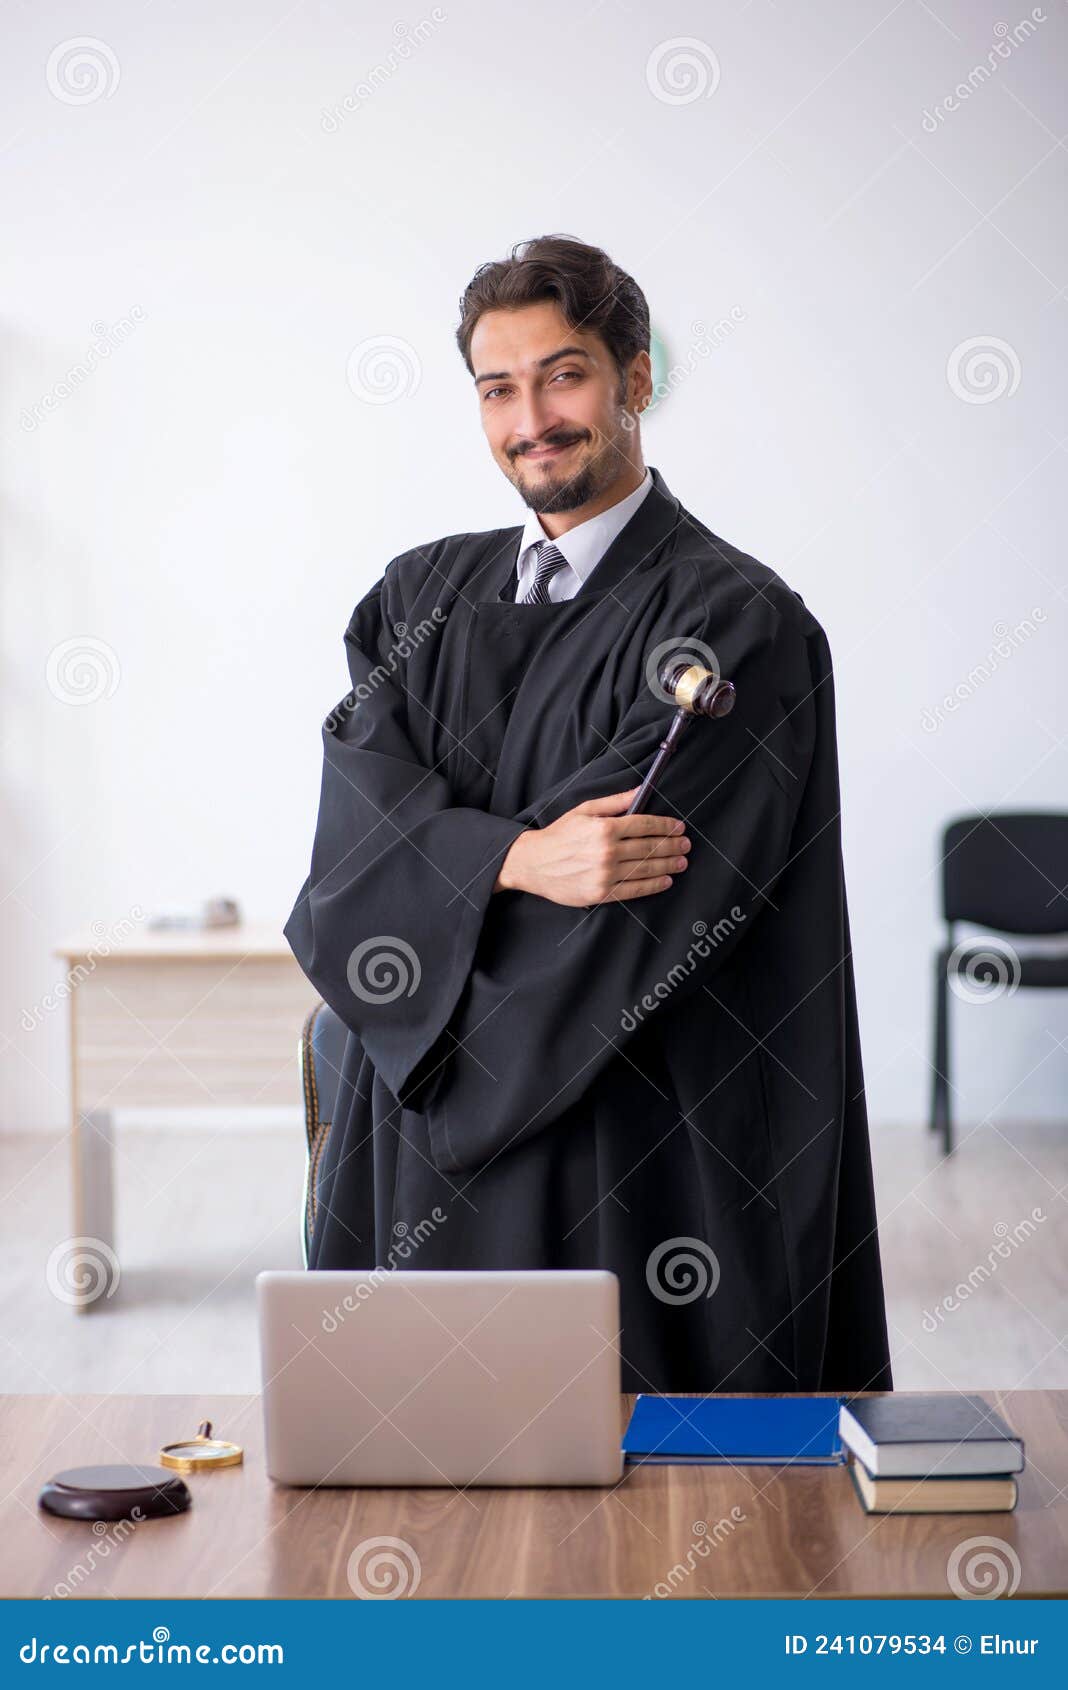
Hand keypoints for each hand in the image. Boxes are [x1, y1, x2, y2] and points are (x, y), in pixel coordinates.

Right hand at [494, 787, 690, 906]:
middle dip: (671, 845)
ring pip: (645, 869)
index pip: (644, 825)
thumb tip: (641, 791)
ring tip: (681, 861)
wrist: (533, 863)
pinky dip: (653, 885)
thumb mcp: (584, 810)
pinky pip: (634, 890)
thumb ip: (614, 802)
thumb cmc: (559, 835)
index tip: (678, 826)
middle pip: (649, 847)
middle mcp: (607, 852)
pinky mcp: (601, 893)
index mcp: (604, 828)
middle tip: (686, 844)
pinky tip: (665, 880)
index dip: (665, 825)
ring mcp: (605, 874)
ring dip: (668, 865)